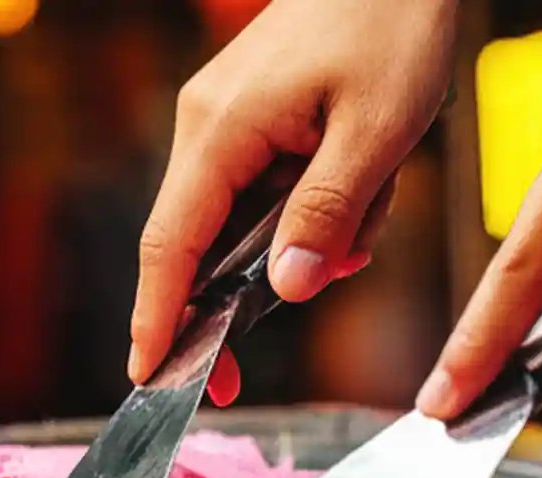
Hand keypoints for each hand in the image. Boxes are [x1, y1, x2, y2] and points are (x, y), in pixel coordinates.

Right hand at [128, 0, 457, 404]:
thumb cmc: (390, 26)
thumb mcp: (375, 130)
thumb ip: (328, 213)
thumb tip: (285, 291)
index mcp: (222, 132)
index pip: (170, 245)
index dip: (157, 317)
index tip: (151, 377)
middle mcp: (207, 128)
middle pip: (203, 244)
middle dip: (253, 292)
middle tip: (276, 340)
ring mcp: (226, 123)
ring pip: (247, 222)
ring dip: (311, 237)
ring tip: (376, 201)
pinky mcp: (252, 120)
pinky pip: (269, 190)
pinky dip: (315, 206)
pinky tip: (365, 187)